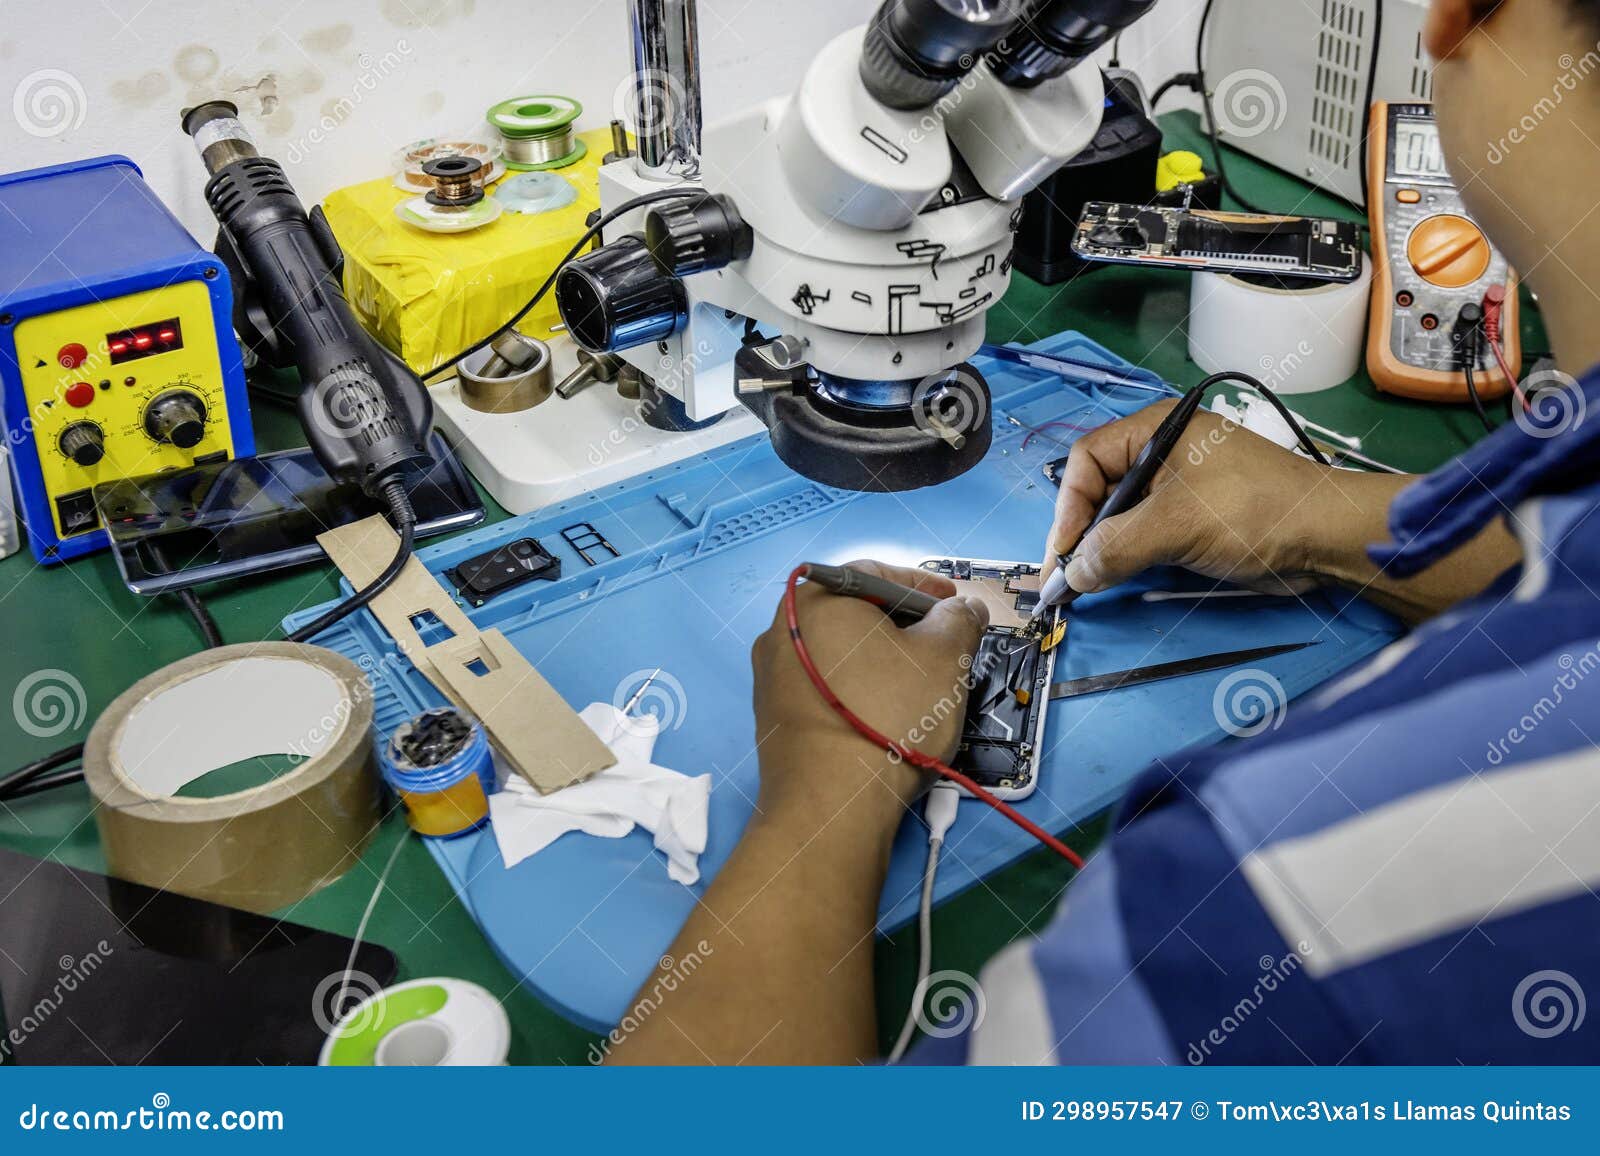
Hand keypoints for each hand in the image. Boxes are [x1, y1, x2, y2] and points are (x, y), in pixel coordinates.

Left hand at [750, 560, 988, 836]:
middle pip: (854, 613)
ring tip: (918, 683)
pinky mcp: (772, 718)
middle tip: (942, 644)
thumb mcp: (944, 658)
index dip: (925, 586)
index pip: (878, 574)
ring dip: (879, 660)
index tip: (954, 604)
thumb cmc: (890, 715)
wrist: (831, 806)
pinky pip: (823, 688)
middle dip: (903, 625)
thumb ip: (959, 621)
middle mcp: (780, 628)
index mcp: (816, 597)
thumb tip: (965, 609)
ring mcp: (770, 676)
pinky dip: (856, 690)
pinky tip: (884, 714)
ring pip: (838, 654)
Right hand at [1044, 400, 1329, 595]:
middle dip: (1082, 532)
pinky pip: (1145, 534)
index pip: (1087, 459)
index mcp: (1157, 430)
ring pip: (1121, 516)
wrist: (1326, 538)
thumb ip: (1115, 548)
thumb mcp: (1175, 526)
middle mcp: (1163, 452)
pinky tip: (1117, 578)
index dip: (1068, 507)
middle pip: (1100, 488)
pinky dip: (1128, 557)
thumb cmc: (1253, 511)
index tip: (1063, 553)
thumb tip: (1073, 575)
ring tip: (1089, 582)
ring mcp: (1180, 487)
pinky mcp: (1194, 519)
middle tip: (1070, 575)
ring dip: (1103, 549)